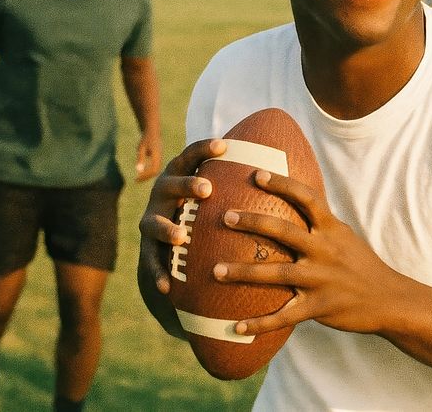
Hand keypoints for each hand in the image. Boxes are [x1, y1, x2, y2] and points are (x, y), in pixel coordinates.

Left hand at [134, 130, 161, 181]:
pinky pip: (155, 168)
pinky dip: (148, 172)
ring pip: (156, 171)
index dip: (146, 175)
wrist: (152, 131)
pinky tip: (141, 172)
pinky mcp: (158, 158)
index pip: (153, 170)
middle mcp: (160, 158)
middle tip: (136, 180)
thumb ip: (141, 159)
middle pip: (155, 172)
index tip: (136, 178)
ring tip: (138, 178)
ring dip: (147, 175)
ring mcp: (160, 158)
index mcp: (157, 156)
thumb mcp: (141, 148)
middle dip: (146, 177)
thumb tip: (139, 171)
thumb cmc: (146, 139)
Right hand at [137, 139, 224, 338]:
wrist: (172, 239)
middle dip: (186, 185)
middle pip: (169, 185)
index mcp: (180, 174)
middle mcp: (162, 195)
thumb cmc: (207, 208)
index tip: (224, 146)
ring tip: (181, 237)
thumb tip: (284, 162)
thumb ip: (238, 180)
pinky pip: (150, 261)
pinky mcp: (147, 248)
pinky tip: (166, 286)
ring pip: (153, 223)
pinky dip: (157, 272)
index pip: (190, 156)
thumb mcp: (218, 191)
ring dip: (166, 228)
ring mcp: (151, 220)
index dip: (204, 149)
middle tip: (206, 188)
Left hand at [214, 169, 404, 337]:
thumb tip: (296, 200)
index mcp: (331, 229)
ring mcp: (320, 279)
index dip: (281, 184)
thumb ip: (320, 222)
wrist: (388, 299)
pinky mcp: (319, 307)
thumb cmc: (362, 264)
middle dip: (252, 222)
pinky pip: (284, 316)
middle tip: (225, 217)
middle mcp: (324, 250)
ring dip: (243, 273)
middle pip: (284, 230)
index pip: (306, 198)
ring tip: (215, 271)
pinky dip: (259, 324)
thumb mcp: (345, 236)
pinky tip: (237, 326)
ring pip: (276, 274)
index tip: (256, 174)